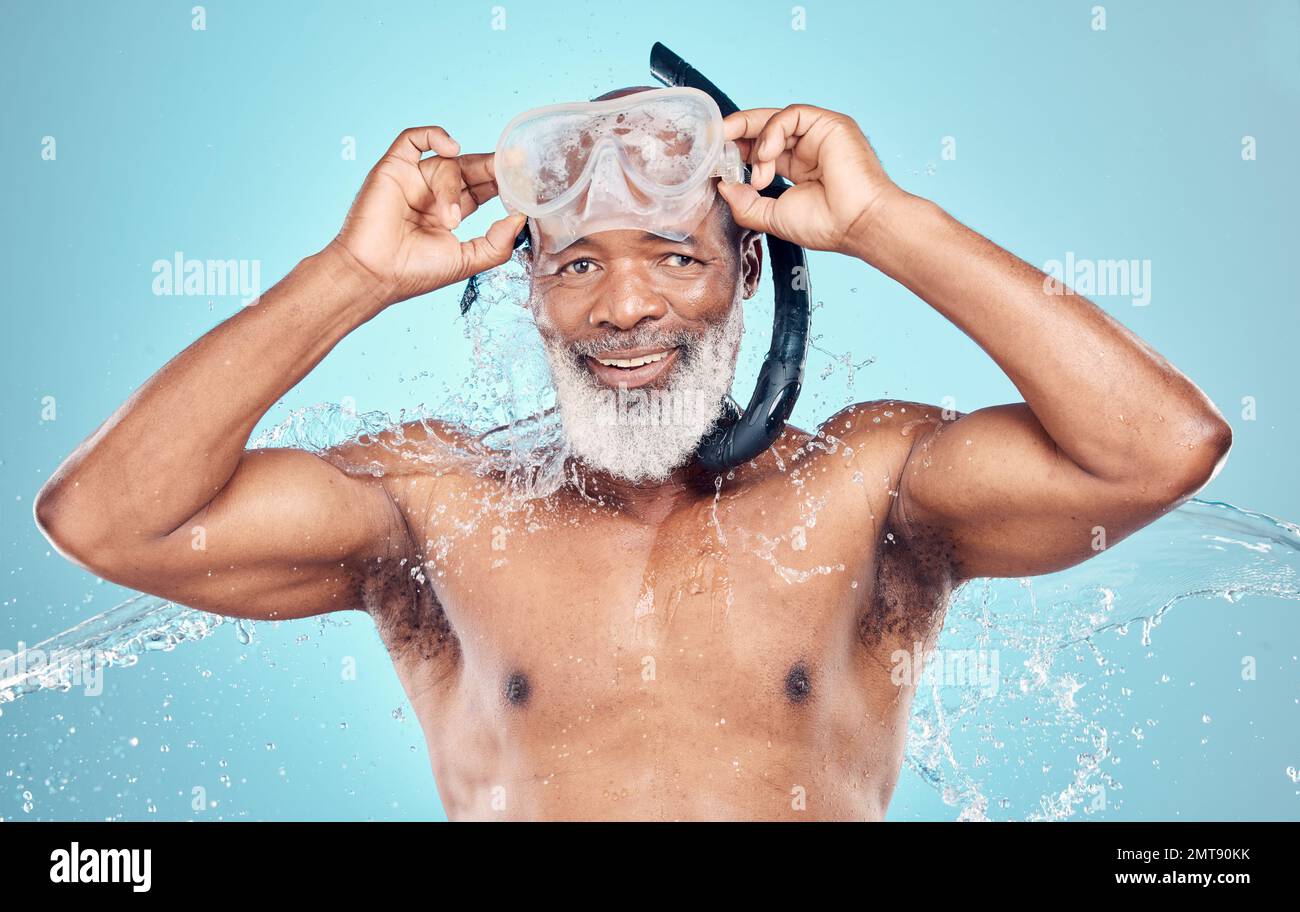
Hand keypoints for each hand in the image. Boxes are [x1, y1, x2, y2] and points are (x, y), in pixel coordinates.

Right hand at [328, 126, 525, 306]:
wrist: (374, 274)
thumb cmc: (415, 273)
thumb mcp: (467, 261)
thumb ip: (497, 243)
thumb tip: (520, 219)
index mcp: (452, 213)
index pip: (483, 189)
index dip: (504, 182)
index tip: (526, 179)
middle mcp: (433, 193)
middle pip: (471, 169)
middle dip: (494, 168)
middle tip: (516, 165)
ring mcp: (414, 179)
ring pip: (447, 164)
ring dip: (452, 188)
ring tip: (449, 220)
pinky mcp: (393, 167)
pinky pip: (414, 138)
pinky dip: (435, 135)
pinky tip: (451, 148)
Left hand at [716, 105, 904, 259]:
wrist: (857, 225)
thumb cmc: (826, 225)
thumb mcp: (773, 216)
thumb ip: (746, 203)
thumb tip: (724, 187)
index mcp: (799, 168)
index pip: (761, 149)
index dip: (738, 150)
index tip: (716, 160)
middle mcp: (809, 148)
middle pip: (764, 129)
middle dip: (737, 134)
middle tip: (715, 143)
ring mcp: (819, 134)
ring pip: (775, 120)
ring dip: (756, 143)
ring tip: (758, 173)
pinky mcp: (829, 124)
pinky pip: (790, 115)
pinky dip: (771, 132)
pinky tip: (767, 157)